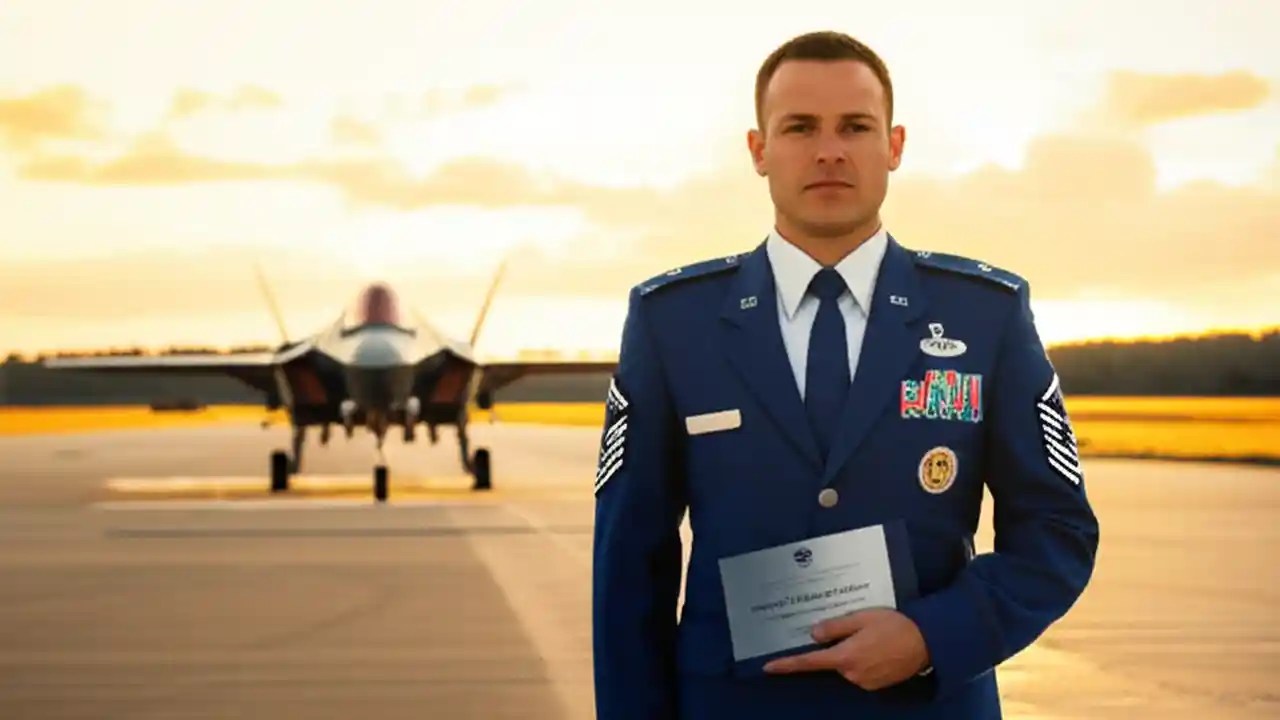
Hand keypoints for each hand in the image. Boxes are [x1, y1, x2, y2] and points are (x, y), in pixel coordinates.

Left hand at [762, 608, 929, 690]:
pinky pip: (860, 671)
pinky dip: (862, 660)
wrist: (928, 643)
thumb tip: (813, 634)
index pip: (810, 662)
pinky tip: (877, 647)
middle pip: (831, 661)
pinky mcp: (876, 685)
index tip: (768, 667)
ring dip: (850, 652)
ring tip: (871, 636)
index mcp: (845, 656)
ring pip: (846, 666)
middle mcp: (852, 674)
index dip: (788, 664)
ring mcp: (864, 682)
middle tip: (855, 630)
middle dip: (835, 647)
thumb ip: (835, 627)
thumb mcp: (862, 618)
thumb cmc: (895, 626)